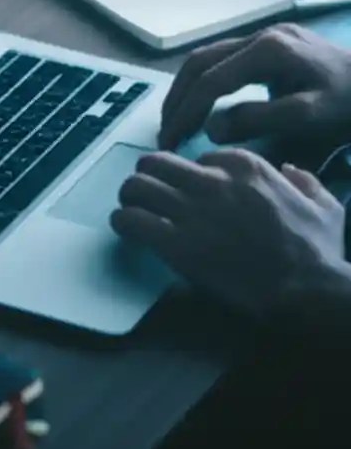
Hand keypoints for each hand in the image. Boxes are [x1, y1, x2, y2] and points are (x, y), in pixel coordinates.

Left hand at [112, 148, 344, 319]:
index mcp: (246, 167)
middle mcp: (213, 181)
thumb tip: (290, 169)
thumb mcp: (325, 206)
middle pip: (156, 163)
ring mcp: (191, 210)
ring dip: (129, 198)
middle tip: (147, 196)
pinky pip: (129, 219)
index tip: (190, 193)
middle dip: (147, 178)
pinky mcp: (174, 241)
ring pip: (136, 185)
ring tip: (132, 211)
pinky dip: (122, 222)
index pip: (198, 158)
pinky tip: (128, 231)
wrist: (305, 291)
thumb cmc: (318, 253)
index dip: (191, 177)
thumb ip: (305, 182)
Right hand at [159, 23, 350, 151]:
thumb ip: (259, 120)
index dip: (185, 113)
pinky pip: (222, 59)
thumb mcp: (310, 116)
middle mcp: (261, 35)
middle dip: (177, 100)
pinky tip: (201, 104)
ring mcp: (264, 35)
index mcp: (269, 50)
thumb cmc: (348, 103)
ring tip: (176, 121)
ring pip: (206, 58)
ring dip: (185, 89)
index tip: (169, 142)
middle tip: (165, 134)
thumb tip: (212, 128)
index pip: (211, 81)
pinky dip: (203, 82)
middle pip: (199, 63)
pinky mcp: (268, 43)